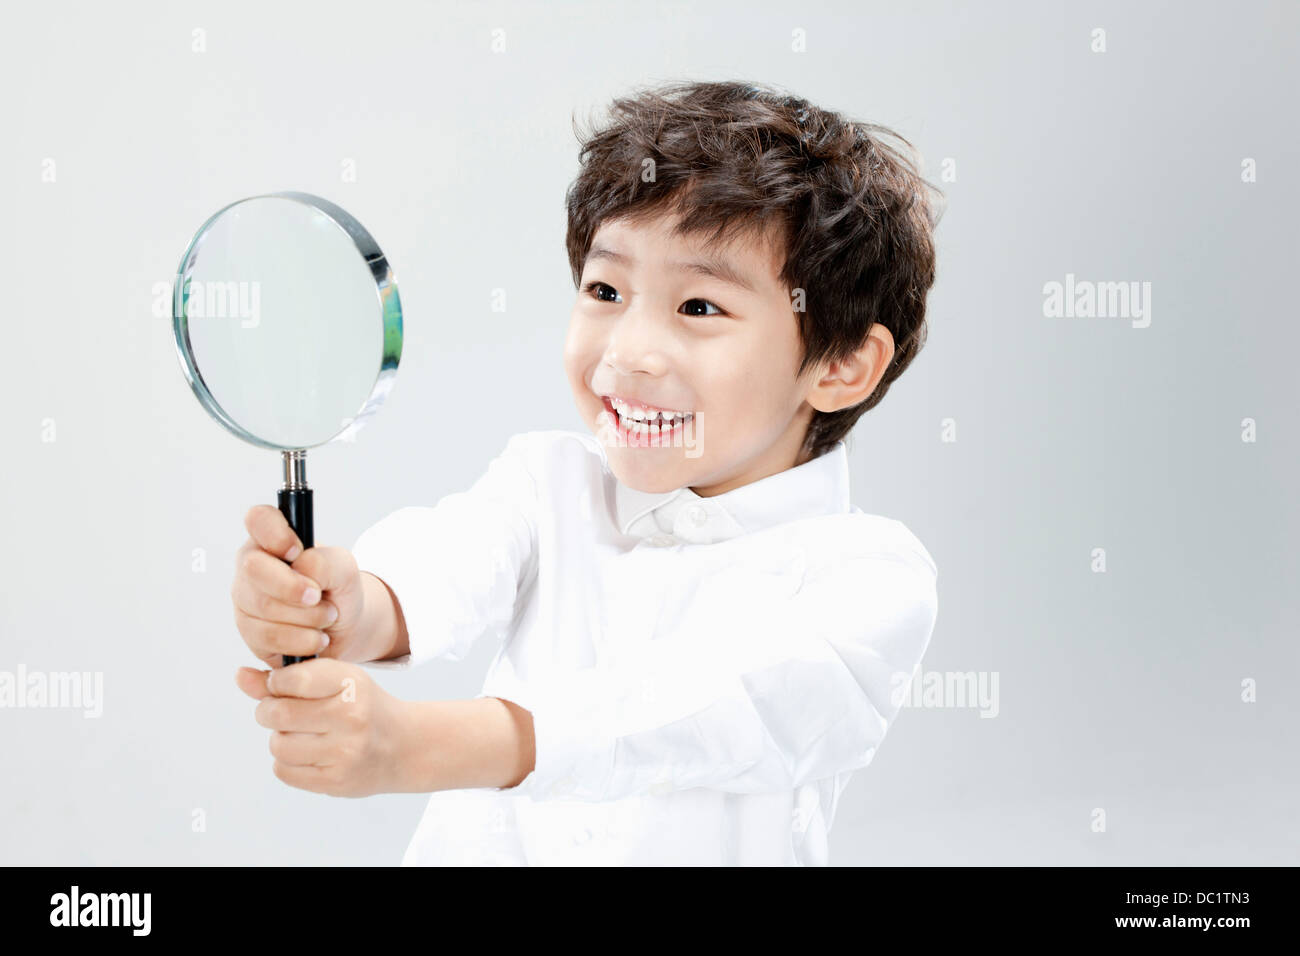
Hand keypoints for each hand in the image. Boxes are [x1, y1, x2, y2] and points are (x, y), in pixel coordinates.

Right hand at [231, 505, 366, 665]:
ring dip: (305, 617)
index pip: (258, 519)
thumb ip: (325, 561)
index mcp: (272, 538)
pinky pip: (267, 637)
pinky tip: (317, 638)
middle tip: (318, 596)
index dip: (274, 534)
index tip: (296, 551)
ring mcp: (246, 599)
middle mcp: (252, 565)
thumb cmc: (337, 589)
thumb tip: (299, 567)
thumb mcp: (344, 569)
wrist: (343, 628)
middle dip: (292, 587)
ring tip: (327, 617)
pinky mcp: (249, 632)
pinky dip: (300, 640)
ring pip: (263, 607)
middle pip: (254, 568)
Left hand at [236, 659, 408, 797]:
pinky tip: (307, 754)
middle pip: (278, 714)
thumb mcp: (334, 681)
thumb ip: (285, 679)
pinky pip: (284, 771)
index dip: (276, 684)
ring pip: (278, 745)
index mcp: (351, 683)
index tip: (282, 687)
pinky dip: (287, 763)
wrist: (403, 746)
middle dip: (268, 712)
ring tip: (299, 734)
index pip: (291, 679)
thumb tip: (239, 676)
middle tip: (278, 712)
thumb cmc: (360, 707)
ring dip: (280, 739)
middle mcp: (350, 716)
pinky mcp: (336, 780)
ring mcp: (344, 751)